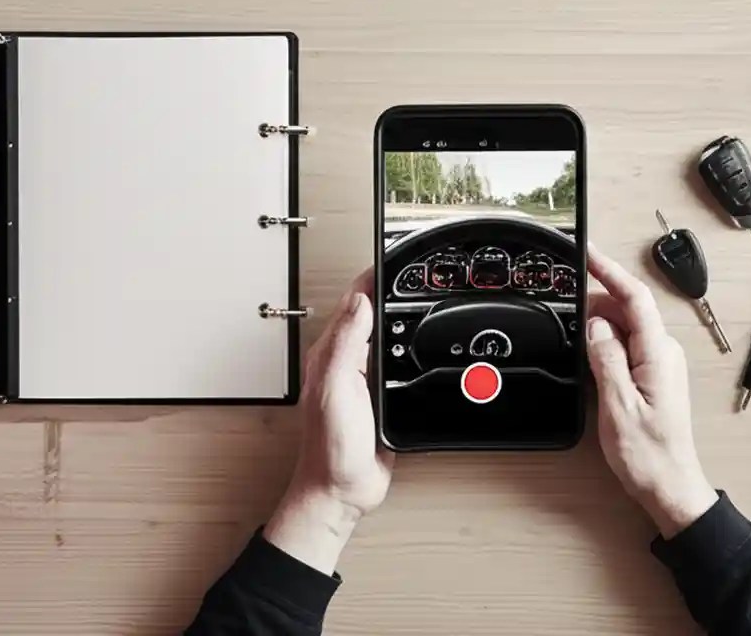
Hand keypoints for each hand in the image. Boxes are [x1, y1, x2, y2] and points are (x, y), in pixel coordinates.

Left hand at [264, 269, 394, 573]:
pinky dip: (409, 348)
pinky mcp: (382, 399)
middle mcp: (347, 362)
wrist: (342, 491)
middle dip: (390, 289)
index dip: (374, 277)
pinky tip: (420, 344)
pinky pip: (397, 364)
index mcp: (332, 354)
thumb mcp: (336, 389)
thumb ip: (347, 344)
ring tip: (417, 294)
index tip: (394, 257)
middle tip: (412, 268)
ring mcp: (364, 380)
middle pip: (372, 314)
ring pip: (386, 336)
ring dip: (399, 316)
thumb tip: (359, 300)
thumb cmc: (330, 449)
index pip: (355, 302)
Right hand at [586, 246, 717, 538]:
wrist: (671, 487)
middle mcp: (663, 353)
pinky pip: (626, 347)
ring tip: (576, 346)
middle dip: (594, 305)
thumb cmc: (649, 456)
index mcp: (658, 354)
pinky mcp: (653, 377)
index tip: (587, 252)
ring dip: (598, 330)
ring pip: (624, 329)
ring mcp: (659, 365)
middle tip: (565, 315)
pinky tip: (589, 361)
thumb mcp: (617, 406)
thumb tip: (595, 325)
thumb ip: (605, 360)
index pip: (634, 298)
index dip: (609, 270)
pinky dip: (605, 347)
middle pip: (626, 310)